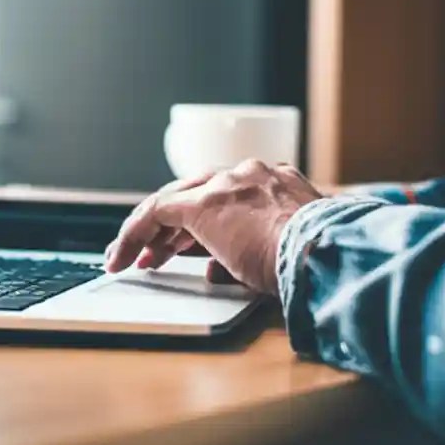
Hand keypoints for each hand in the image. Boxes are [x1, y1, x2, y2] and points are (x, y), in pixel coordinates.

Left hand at [104, 160, 324, 293]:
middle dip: (172, 229)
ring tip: (130, 259)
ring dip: (151, 232)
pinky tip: (124, 256)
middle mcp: (251, 175)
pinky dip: (135, 234)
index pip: (229, 196)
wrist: (321, 253)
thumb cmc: (315, 262)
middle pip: (198, 194)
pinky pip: (156, 212)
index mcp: (278, 184)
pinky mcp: (203, 203)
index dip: (204, 224)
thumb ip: (248, 254)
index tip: (190, 247)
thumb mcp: (283, 253)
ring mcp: (228, 183)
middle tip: (154, 255)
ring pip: (175, 200)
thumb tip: (217, 270)